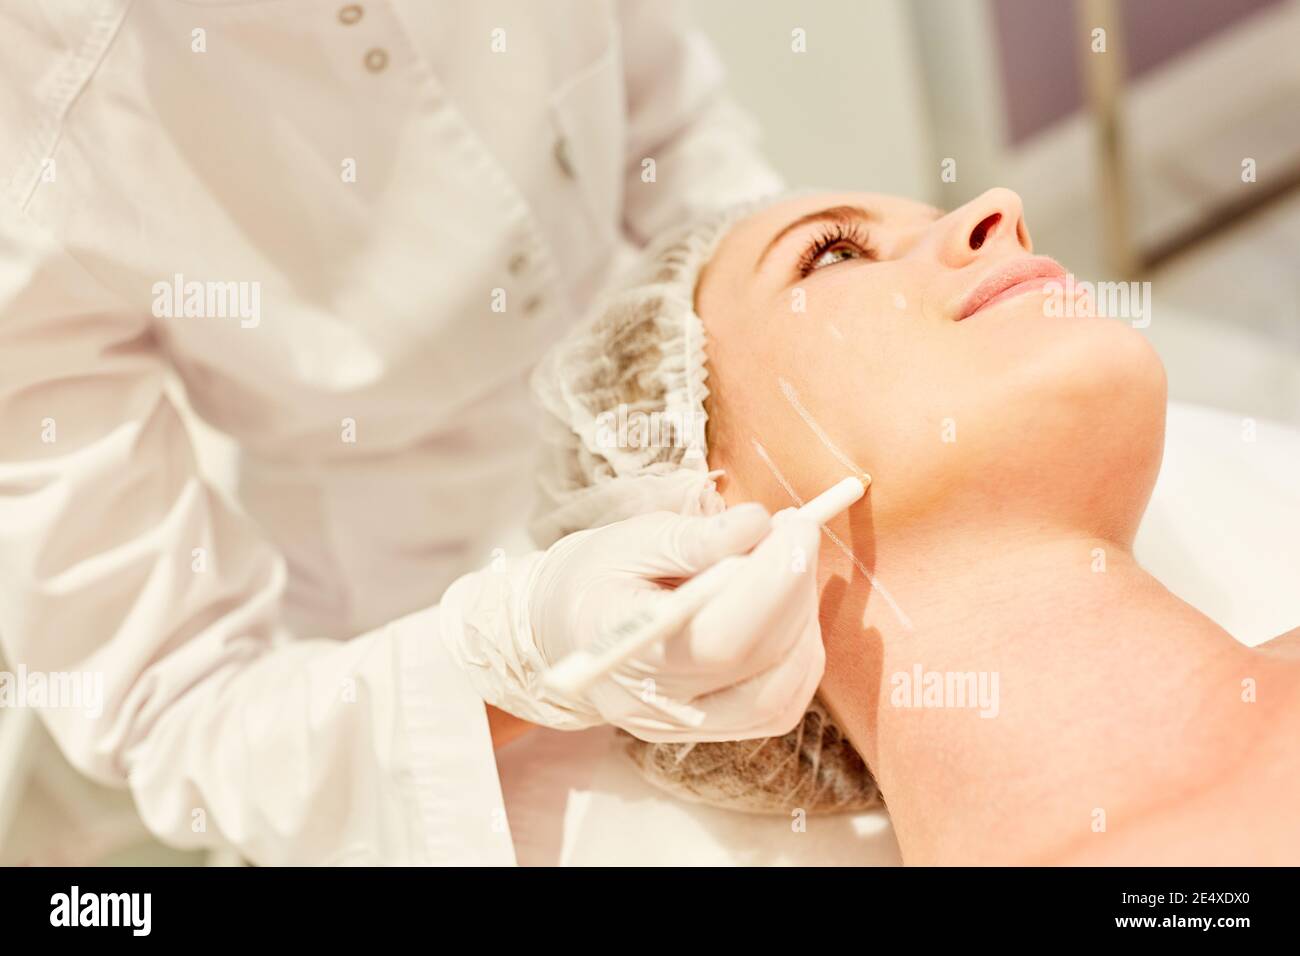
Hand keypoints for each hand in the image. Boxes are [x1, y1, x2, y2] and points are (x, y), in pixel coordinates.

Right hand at [527, 504, 824, 741]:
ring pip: (778, 691)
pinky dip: (799, 653)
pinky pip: (780, 705)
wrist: (564, 631)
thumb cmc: (597, 577)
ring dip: (802, 621)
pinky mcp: (714, 733)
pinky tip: (785, 608)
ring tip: (785, 566)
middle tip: (795, 531)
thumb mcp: (632, 541)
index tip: (796, 527)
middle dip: (792, 589)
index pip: (716, 638)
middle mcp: (657, 705)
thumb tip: (758, 524)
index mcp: (626, 651)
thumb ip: (695, 537)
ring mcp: (686, 728)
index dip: (769, 584)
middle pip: (755, 663)